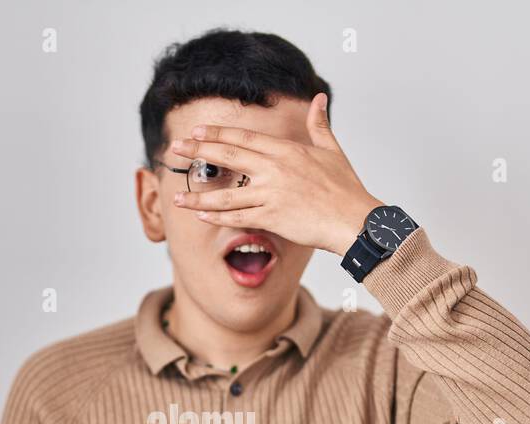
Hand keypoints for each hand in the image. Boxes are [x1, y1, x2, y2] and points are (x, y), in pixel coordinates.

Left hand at [169, 91, 383, 256]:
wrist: (354, 220)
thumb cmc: (345, 188)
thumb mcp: (333, 150)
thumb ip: (319, 124)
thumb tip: (320, 98)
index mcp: (286, 151)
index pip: (243, 139)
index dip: (217, 135)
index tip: (196, 132)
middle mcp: (274, 170)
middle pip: (228, 158)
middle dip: (198, 152)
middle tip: (175, 149)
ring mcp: (272, 195)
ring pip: (227, 195)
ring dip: (199, 196)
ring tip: (178, 197)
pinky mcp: (273, 218)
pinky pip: (239, 218)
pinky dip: (218, 217)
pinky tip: (202, 215)